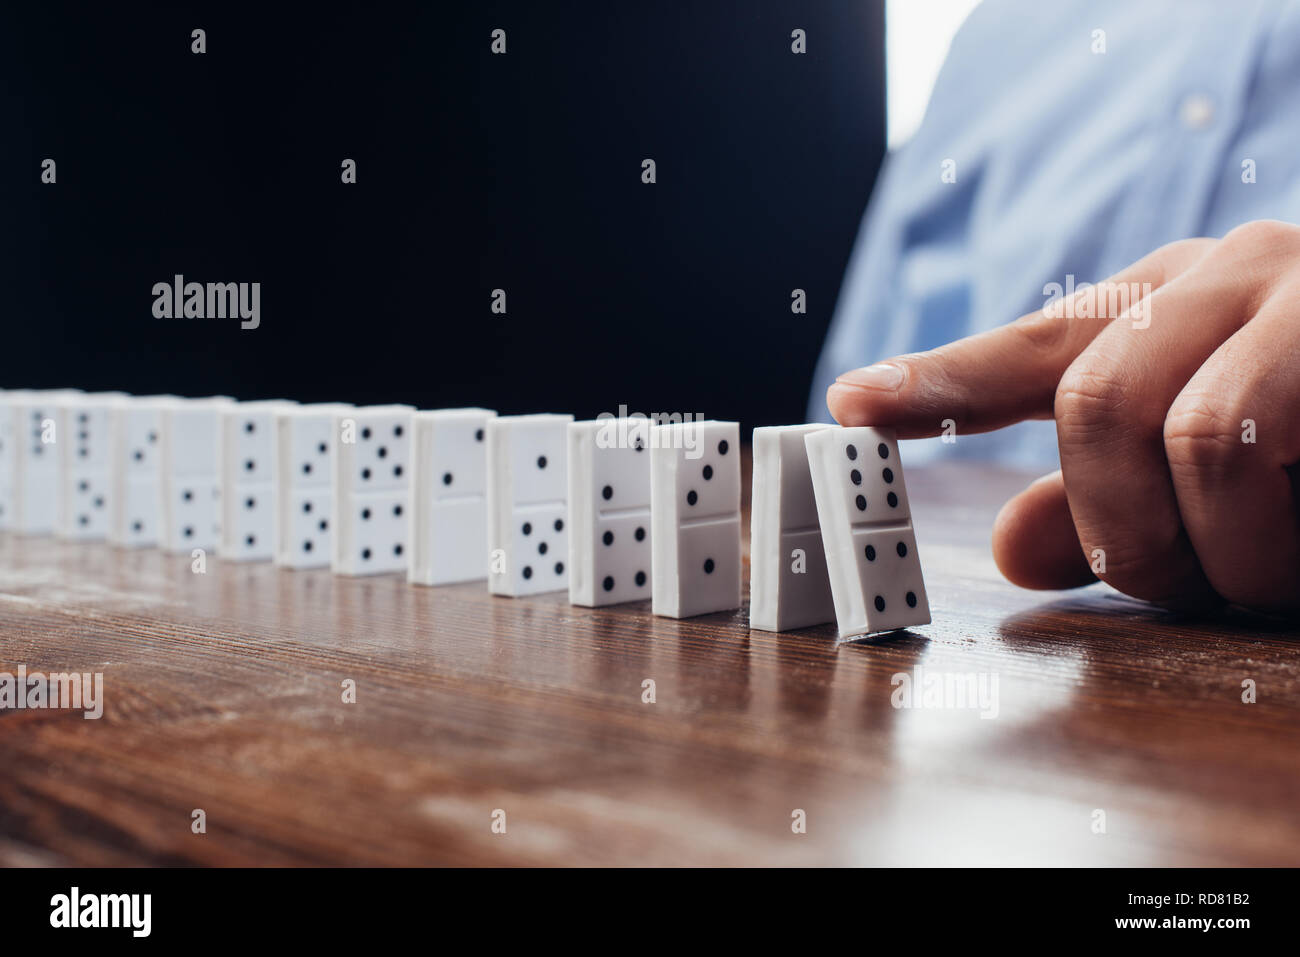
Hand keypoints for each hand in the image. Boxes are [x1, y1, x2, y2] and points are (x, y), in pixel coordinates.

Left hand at [826, 220, 1299, 613]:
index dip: (937, 383)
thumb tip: (1007, 550)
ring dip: (1213, 553)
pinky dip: (1267, 545)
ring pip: (1189, 438)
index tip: (849, 402)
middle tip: (1171, 585)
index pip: (1030, 348)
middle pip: (1094, 404)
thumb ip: (1104, 507)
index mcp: (1164, 303)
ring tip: (1259, 575)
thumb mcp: (1209, 477)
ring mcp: (1296, 292)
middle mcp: (1221, 275)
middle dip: (1119, 533)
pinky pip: (1257, 450)